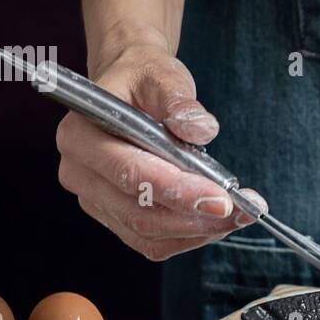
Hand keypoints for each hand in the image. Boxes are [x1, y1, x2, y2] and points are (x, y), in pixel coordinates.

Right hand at [55, 41, 264, 259]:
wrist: (131, 89)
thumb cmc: (142, 82)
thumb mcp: (162, 77)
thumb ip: (179, 101)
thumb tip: (200, 130)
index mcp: (81, 135)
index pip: (129, 173)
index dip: (177, 190)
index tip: (221, 197)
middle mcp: (79, 173)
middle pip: (137, 213)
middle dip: (194, 216)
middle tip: (240, 211)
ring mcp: (94, 199)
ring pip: (146, 233)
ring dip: (196, 231)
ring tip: (238, 215)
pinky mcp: (112, 216)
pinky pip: (151, 242)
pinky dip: (188, 236)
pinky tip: (217, 222)